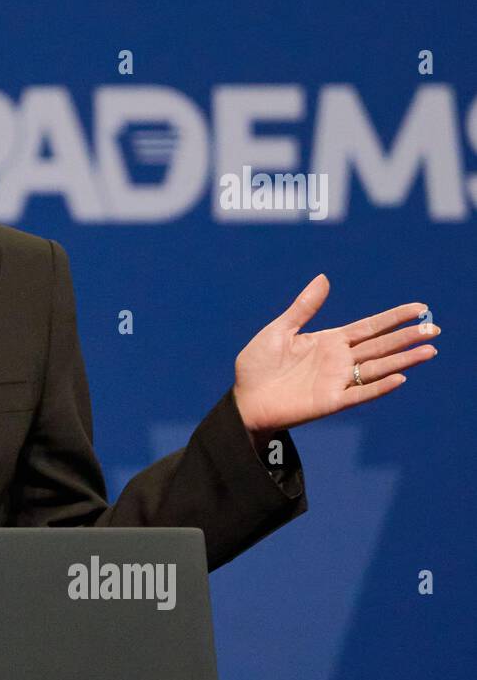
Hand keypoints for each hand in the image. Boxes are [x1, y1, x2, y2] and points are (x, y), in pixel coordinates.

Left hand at [232, 274, 438, 434]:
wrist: (244, 399)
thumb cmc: (258, 366)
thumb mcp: (279, 330)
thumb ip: (304, 308)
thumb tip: (324, 278)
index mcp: (329, 341)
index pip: (369, 327)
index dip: (394, 317)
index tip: (419, 307)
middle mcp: (339, 360)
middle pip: (381, 346)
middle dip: (407, 337)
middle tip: (435, 328)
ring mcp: (337, 381)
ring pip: (378, 368)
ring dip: (403, 360)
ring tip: (429, 350)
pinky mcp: (331, 401)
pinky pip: (360, 394)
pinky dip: (379, 386)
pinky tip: (400, 378)